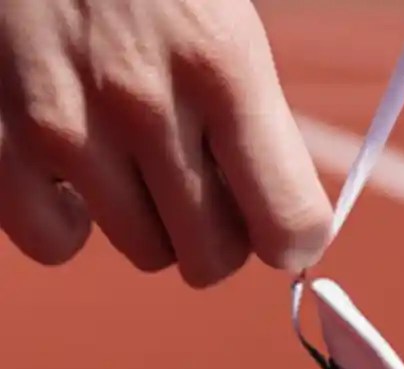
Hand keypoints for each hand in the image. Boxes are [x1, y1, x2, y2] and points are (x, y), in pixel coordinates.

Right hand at [0, 0, 332, 286]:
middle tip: (209, 192)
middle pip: (215, 255)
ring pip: (146, 252)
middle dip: (223, 236)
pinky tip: (76, 178)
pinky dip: (68, 224)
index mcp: (223, 68)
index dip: (295, 238)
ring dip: (153, 224)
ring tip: (140, 163)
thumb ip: (255, 118)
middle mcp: (145, 105)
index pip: (290, 220)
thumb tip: (286, 222)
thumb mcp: (226, 23)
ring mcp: (65, 127)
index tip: (283, 228)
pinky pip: (53, 243)